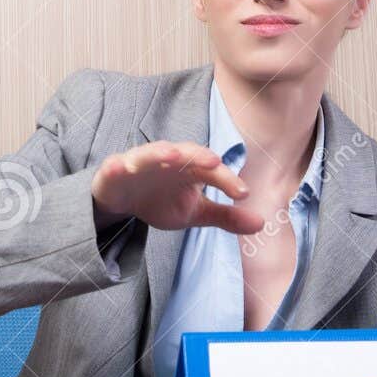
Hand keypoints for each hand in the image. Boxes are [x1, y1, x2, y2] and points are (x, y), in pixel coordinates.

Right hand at [91, 141, 264, 234]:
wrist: (123, 199)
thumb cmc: (162, 199)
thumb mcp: (195, 212)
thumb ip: (226, 216)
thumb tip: (262, 223)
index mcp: (189, 168)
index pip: (211, 170)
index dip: (227, 180)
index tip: (243, 194)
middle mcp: (167, 159)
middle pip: (184, 154)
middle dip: (197, 156)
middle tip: (213, 162)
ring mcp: (140, 162)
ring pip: (151, 153)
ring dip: (160, 153)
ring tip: (170, 155)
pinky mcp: (115, 169)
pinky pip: (116, 165)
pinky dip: (119, 165)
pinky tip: (120, 167)